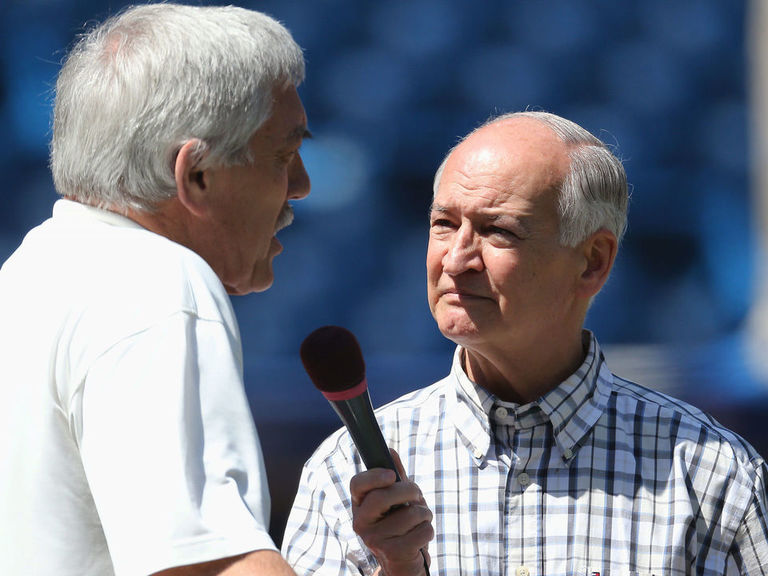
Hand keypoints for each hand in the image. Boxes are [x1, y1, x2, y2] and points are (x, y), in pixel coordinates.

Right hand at [350, 450, 432, 575]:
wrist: (403, 563)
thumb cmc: (401, 526)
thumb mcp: (397, 500)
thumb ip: (395, 476)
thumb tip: (390, 451)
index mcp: (360, 506)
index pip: (357, 484)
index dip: (374, 476)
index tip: (392, 475)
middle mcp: (361, 523)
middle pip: (382, 496)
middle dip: (409, 490)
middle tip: (417, 495)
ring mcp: (375, 540)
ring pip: (410, 513)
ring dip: (424, 513)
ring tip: (420, 520)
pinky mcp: (393, 553)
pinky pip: (422, 530)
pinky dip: (428, 530)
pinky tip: (420, 537)